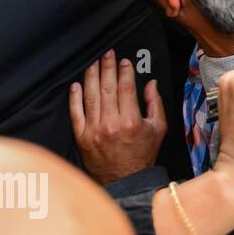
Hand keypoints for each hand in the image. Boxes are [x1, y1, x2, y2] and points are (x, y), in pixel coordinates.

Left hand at [70, 50, 165, 184]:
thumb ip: (155, 104)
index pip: (126, 88)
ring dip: (91, 77)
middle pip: (107, 88)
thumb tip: (151, 84)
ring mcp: (94, 130)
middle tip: (107, 54)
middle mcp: (111, 124)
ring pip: (91, 97)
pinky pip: (76, 113)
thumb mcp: (158, 129)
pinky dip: (75, 97)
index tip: (125, 61)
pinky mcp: (82, 137)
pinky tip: (77, 85)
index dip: (125, 71)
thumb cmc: (142, 155)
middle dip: (107, 68)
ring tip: (93, 64)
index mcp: (131, 121)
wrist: (125, 180)